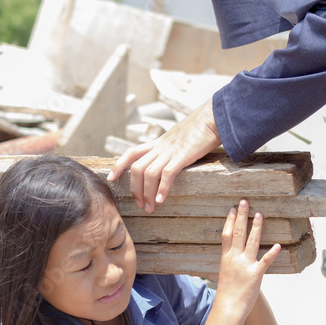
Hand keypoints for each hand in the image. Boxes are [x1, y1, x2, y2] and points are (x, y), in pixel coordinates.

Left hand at [107, 97, 221, 212]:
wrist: (214, 117)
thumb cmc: (200, 130)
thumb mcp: (178, 139)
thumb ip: (170, 150)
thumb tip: (167, 163)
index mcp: (157, 143)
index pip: (131, 152)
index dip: (118, 165)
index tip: (110, 178)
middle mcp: (160, 147)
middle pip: (136, 168)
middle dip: (134, 189)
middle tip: (139, 204)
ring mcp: (170, 151)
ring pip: (148, 173)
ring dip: (147, 193)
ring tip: (150, 207)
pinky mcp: (182, 155)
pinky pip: (167, 174)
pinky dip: (162, 189)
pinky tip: (161, 200)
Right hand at [215, 200, 280, 318]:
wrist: (228, 307)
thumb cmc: (228, 292)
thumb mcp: (226, 272)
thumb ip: (232, 261)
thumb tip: (236, 253)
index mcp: (226, 258)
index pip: (226, 234)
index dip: (229, 220)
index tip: (232, 208)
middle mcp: (235, 258)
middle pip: (237, 233)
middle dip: (241, 216)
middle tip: (244, 202)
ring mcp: (245, 266)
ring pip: (251, 242)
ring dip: (256, 227)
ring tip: (259, 214)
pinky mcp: (256, 274)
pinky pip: (265, 262)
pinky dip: (272, 254)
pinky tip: (278, 245)